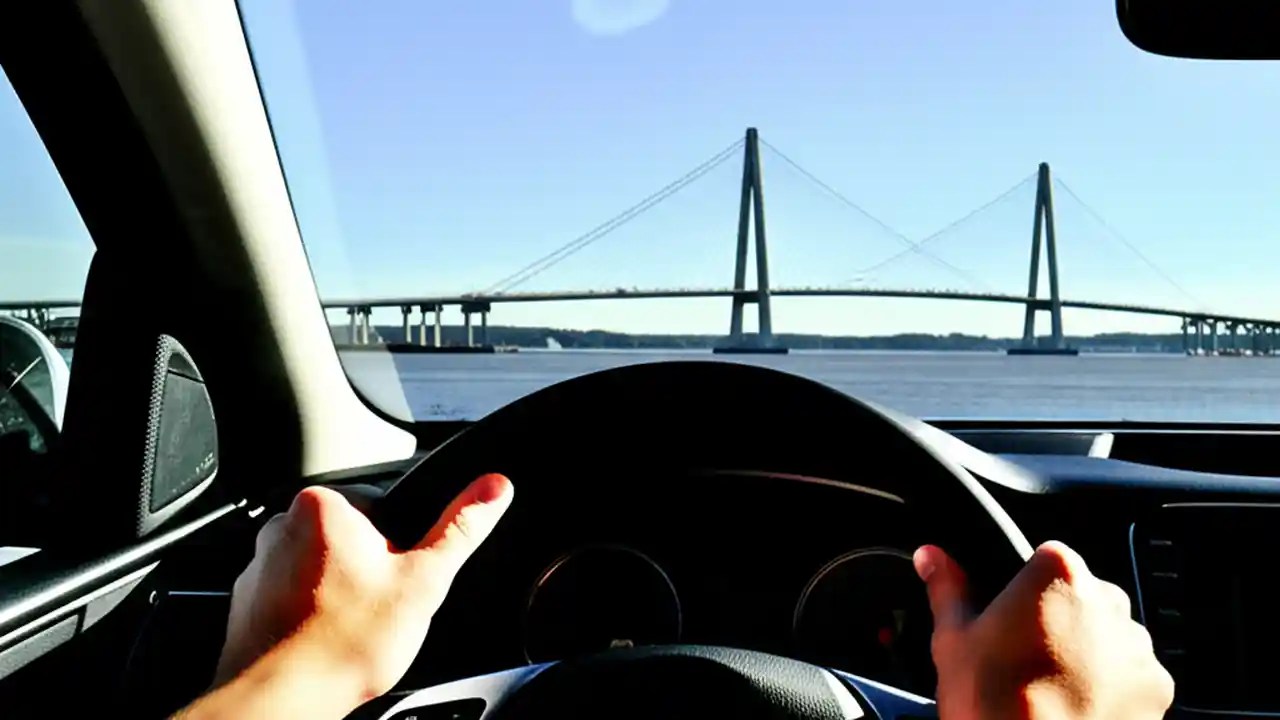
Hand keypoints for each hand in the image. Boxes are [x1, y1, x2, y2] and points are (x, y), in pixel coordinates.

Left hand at [212, 473, 513, 708]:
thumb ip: (460, 529)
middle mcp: (280, 527)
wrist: (284, 698)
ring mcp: (258, 566)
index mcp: (324, 506)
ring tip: (350, 631)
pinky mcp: (246, 603)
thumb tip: (495, 488)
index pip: (379, 507)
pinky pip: (290, 601)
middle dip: (366, 571)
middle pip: (348, 539)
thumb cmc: (346, 642)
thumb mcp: (424, 580)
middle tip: (376, 609)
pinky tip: (325, 643)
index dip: (398, 547)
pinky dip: (309, 619)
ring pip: (319, 571)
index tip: (395, 580)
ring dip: (337, 595)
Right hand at [914, 541, 1173, 719]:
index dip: (1022, 589)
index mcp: (1058, 575)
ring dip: (1086, 653)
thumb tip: (931, 556)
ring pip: (1107, 638)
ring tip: (1049, 689)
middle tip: (1021, 657)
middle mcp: (1108, 603)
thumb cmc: (994, 702)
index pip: (1044, 559)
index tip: (1008, 616)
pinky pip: (1131, 678)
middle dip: (1058, 620)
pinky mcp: (1156, 689)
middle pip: (1080, 597)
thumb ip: (948, 589)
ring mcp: (1137, 648)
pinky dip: (1111, 689)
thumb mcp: (954, 640)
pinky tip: (1076, 709)